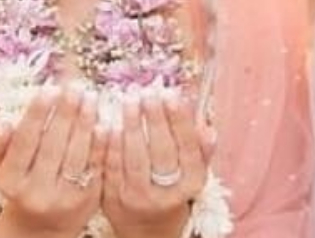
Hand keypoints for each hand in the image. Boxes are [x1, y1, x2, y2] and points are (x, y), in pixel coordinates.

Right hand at [0, 83, 106, 237]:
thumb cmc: (21, 187)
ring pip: (76, 156)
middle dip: (65, 114)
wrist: (41, 228)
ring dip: (85, 124)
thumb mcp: (3, 169)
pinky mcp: (88, 200)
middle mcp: (36, 192)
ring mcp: (63, 198)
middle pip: (54, 147)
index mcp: (11, 181)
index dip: (37, 115)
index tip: (49, 89)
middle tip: (75, 87)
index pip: (25, 142)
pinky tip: (107, 124)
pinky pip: (96, 168)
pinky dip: (102, 145)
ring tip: (91, 98)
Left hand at [102, 93, 213, 237]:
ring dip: (131, 125)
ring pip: (134, 158)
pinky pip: (111, 167)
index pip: (188, 147)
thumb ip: (201, 151)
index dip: (180, 120)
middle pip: (161, 151)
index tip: (172, 94)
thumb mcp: (193, 177)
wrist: (148, 234)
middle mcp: (167, 194)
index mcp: (191, 184)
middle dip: (153, 118)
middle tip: (147, 91)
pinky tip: (106, 123)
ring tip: (129, 99)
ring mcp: (139, 198)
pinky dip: (108, 144)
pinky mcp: (113, 200)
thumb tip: (208, 128)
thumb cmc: (173, 196)